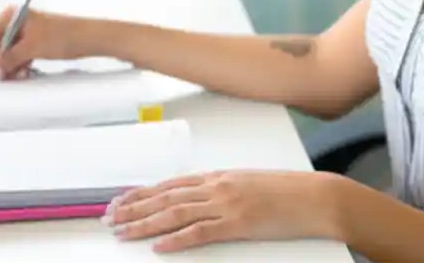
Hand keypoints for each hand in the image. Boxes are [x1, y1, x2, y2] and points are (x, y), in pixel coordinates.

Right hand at [0, 5, 90, 79]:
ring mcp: (24, 33)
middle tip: (1, 77)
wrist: (90, 38)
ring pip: (6, 53)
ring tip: (17, 75)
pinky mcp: (33, 43)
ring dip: (8, 66)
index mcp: (12, 15)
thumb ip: (8, 59)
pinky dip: (18, 66)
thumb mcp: (32, 48)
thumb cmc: (65, 34)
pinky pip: (17, 56)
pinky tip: (24, 72)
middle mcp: (16, 22)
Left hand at [103, 170, 340, 252]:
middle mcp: (216, 187)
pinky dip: (177, 240)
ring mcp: (226, 205)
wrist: (315, 196)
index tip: (119, 201)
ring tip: (123, 232)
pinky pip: (201, 233)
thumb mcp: (247, 183)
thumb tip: (196, 197)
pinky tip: (158, 246)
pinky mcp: (238, 224)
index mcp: (217, 176)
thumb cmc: (285, 191)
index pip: (169, 185)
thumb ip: (220, 188)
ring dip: (145, 224)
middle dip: (134, 208)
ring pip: (175, 214)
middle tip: (109, 218)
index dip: (141, 193)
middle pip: (165, 198)